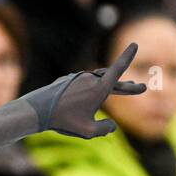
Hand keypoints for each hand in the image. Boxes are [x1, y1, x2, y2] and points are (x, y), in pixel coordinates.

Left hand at [28, 42, 146, 137]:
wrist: (36, 111)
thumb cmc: (63, 121)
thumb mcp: (88, 131)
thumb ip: (105, 129)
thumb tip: (112, 126)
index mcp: (99, 87)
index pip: (118, 68)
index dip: (128, 57)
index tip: (134, 44)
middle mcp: (90, 79)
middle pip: (112, 81)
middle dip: (126, 87)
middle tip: (139, 88)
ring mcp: (77, 79)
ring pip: (96, 83)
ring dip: (105, 89)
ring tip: (116, 90)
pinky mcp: (66, 82)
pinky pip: (80, 87)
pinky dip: (86, 94)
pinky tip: (80, 102)